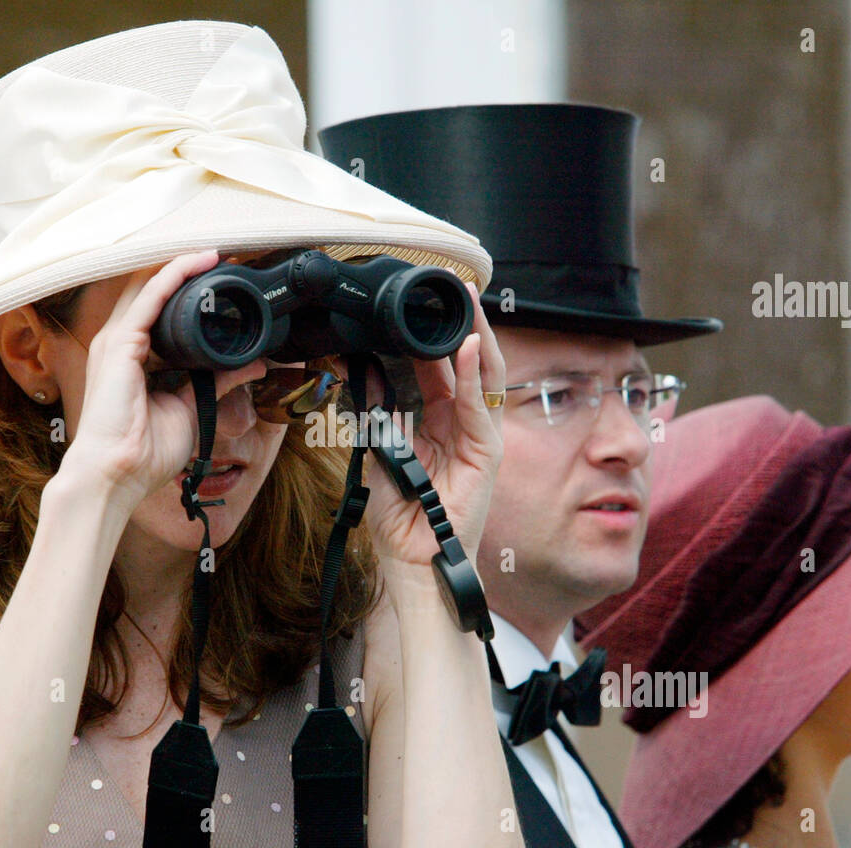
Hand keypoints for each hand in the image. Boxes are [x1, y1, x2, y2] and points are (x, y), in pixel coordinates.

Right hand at [58, 250, 219, 511]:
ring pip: (150, 286)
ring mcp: (116, 340)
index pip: (156, 309)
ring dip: (183, 265)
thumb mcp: (190, 407)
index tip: (219, 275)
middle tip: (223, 256)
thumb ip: (217, 381)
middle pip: (151, 291)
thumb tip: (251, 365)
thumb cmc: (143, 451)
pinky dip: (174, 275)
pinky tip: (197, 262)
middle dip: (185, 271)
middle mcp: (119, 342)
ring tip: (216, 252)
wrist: (116, 474)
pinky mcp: (120, 344)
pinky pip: (150, 297)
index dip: (185, 289)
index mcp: (131, 356)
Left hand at [362, 282, 504, 571]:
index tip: (422, 302)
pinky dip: (473, 376)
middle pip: (468, 363)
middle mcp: (463, 425)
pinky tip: (468, 347)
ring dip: (476, 336)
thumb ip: (377, 413)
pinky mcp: (487, 456)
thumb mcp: (380, 452)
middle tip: (452, 285)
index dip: (433, 335)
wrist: (411, 560)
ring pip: (482, 376)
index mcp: (440, 422)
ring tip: (468, 300)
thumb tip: (363, 371)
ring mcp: (479, 439)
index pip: (441, 367)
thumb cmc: (399, 517)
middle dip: (464, 323)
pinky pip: (480, 407)